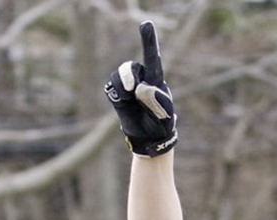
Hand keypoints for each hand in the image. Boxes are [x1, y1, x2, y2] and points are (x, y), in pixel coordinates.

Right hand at [104, 21, 176, 156]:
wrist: (149, 138)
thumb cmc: (161, 124)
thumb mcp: (165, 114)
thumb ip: (157, 100)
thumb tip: (142, 88)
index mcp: (156, 79)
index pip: (152, 57)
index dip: (148, 40)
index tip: (145, 24)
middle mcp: (142, 79)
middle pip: (131, 66)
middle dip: (130, 75)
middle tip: (135, 90)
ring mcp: (128, 86)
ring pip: (120, 75)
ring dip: (123, 86)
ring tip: (129, 98)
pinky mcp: (117, 95)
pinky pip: (111, 86)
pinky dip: (116, 92)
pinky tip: (122, 102)